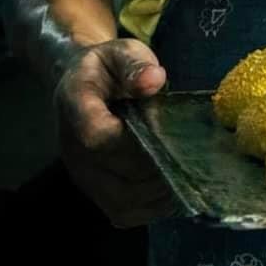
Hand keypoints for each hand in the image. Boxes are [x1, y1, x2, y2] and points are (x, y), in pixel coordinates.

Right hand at [55, 38, 177, 227]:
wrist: (83, 87)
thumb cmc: (108, 69)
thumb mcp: (121, 52)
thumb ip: (135, 64)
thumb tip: (154, 80)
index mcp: (74, 107)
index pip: (98, 137)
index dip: (137, 143)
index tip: (168, 132)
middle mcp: (73, 151)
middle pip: (118, 177)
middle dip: (160, 170)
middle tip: (193, 158)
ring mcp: (84, 177)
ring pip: (124, 203)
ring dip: (161, 193)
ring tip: (189, 174)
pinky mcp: (97, 194)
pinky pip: (127, 213)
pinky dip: (155, 207)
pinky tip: (177, 188)